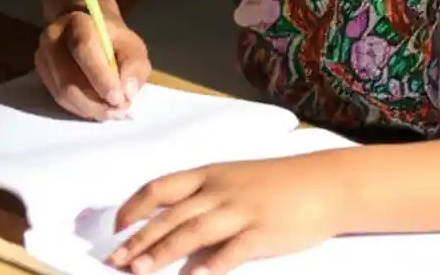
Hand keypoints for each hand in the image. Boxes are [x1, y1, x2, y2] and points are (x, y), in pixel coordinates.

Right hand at [34, 5, 150, 119]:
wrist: (86, 29)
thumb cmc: (113, 39)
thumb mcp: (133, 47)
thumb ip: (134, 67)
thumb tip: (126, 93)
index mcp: (78, 22)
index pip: (84, 49)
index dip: (100, 77)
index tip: (118, 99)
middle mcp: (54, 37)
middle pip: (68, 77)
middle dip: (94, 100)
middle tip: (117, 111)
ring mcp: (43, 55)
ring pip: (61, 92)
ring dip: (88, 108)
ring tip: (109, 112)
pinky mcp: (41, 72)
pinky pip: (57, 97)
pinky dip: (78, 108)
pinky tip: (94, 109)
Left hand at [107, 154, 345, 274]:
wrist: (324, 183)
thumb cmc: (278, 182)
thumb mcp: (235, 180)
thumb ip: (203, 199)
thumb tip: (167, 225)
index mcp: (209, 174)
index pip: (160, 188)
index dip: (134, 207)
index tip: (116, 227)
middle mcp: (220, 190)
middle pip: (171, 215)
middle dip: (139, 239)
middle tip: (115, 260)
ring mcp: (241, 211)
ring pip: (194, 231)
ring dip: (164, 252)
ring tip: (140, 271)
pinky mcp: (262, 233)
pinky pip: (232, 251)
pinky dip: (211, 265)